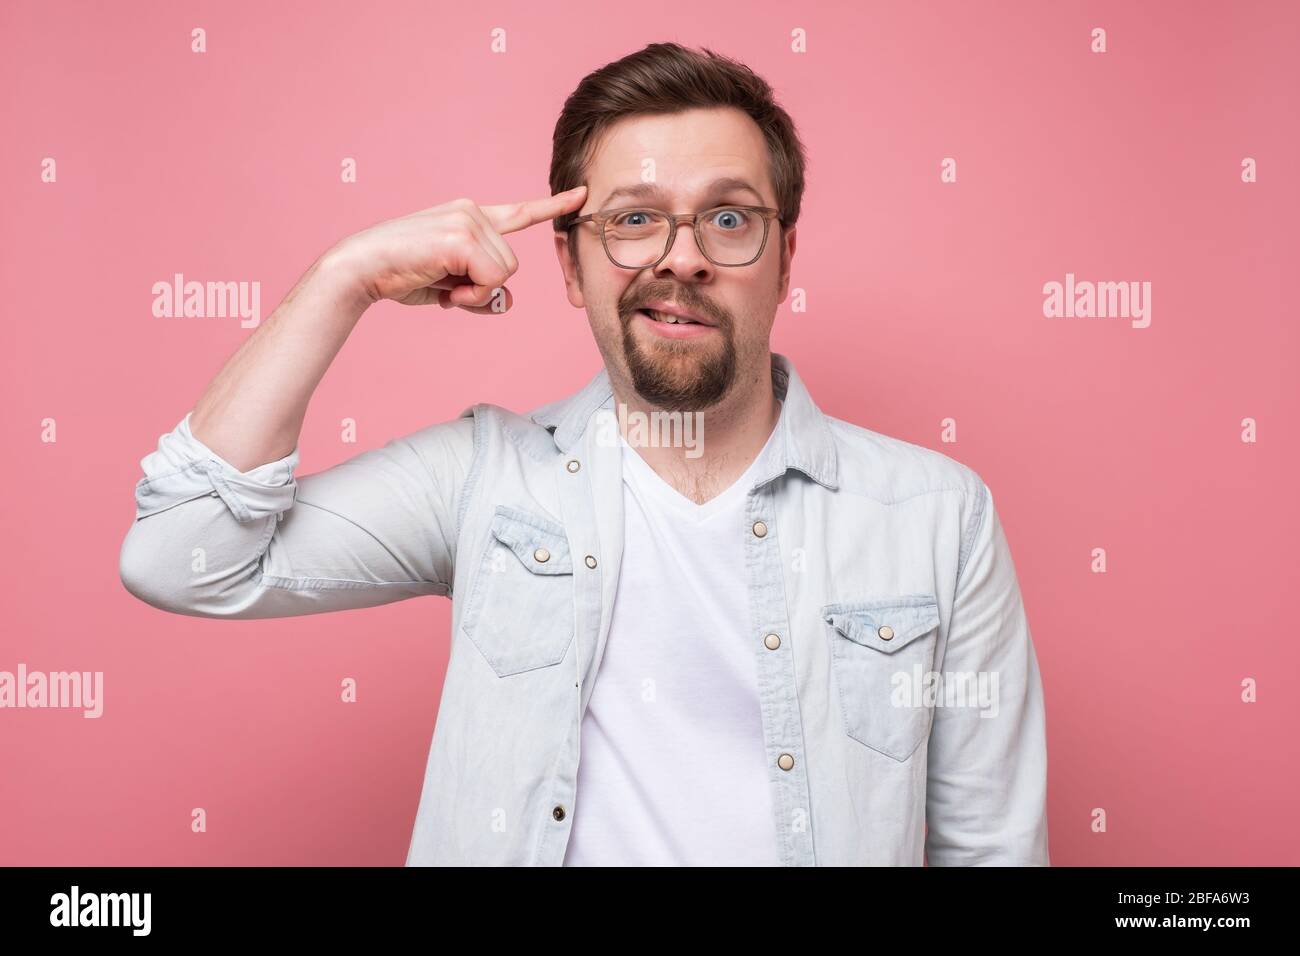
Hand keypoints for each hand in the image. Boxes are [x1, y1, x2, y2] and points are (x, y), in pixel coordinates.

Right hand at [327, 186, 587, 313]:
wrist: (362, 269)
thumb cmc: (401, 276)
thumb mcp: (449, 285)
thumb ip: (480, 291)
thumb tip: (507, 303)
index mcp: (469, 217)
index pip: (519, 212)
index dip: (552, 206)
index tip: (582, 195)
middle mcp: (472, 212)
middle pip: (512, 266)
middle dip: (483, 289)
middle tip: (448, 289)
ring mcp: (468, 221)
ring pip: (504, 274)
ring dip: (475, 293)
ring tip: (441, 284)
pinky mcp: (462, 236)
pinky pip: (491, 279)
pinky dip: (470, 294)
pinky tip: (443, 286)